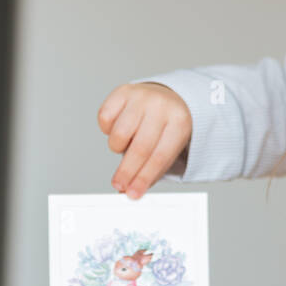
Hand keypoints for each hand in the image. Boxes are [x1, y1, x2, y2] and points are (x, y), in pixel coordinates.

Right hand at [97, 82, 191, 197]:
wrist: (166, 97)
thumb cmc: (166, 128)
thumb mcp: (169, 147)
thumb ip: (151, 171)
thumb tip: (127, 192)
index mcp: (179, 122)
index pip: (160, 156)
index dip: (144, 178)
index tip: (133, 193)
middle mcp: (161, 106)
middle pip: (140, 147)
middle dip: (127, 171)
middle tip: (119, 186)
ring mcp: (141, 96)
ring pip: (119, 134)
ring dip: (118, 147)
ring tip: (126, 145)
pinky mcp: (123, 91)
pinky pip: (105, 118)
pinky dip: (108, 129)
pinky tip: (119, 127)